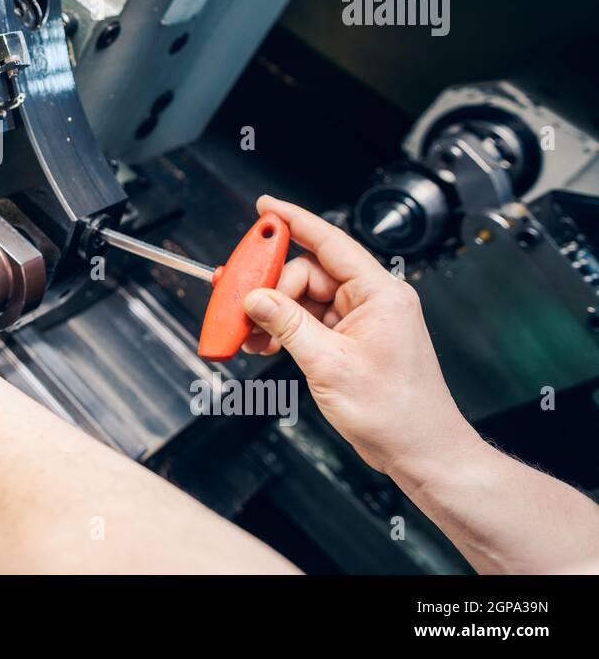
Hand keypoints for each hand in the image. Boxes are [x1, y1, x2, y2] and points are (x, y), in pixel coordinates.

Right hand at [240, 195, 475, 473]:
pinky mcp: (351, 339)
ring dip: (274, 314)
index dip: (294, 221)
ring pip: (304, 299)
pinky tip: (265, 342)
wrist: (418, 450)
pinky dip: (285, 329)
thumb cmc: (396, 412)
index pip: (330, 242)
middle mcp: (372, 301)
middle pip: (307, 274)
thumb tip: (256, 297)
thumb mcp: (329, 364)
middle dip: (271, 288)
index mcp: (379, 294)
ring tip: (250, 333)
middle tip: (240, 302)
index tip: (266, 208)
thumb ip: (288, 324)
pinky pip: (309, 321)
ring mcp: (361, 320)